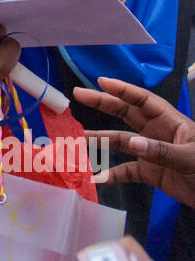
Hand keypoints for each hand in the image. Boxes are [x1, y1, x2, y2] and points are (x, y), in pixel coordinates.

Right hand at [74, 77, 194, 207]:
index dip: (122, 89)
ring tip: (77, 141)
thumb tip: (133, 144)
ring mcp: (152, 152)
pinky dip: (112, 175)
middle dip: (103, 104)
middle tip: (79, 94)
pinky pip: (127, 171)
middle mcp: (157, 133)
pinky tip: (97, 179)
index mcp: (170, 121)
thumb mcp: (190, 157)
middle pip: (126, 114)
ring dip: (100, 141)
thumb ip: (162, 151)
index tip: (101, 81)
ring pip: (121, 142)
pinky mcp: (151, 173)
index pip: (143, 100)